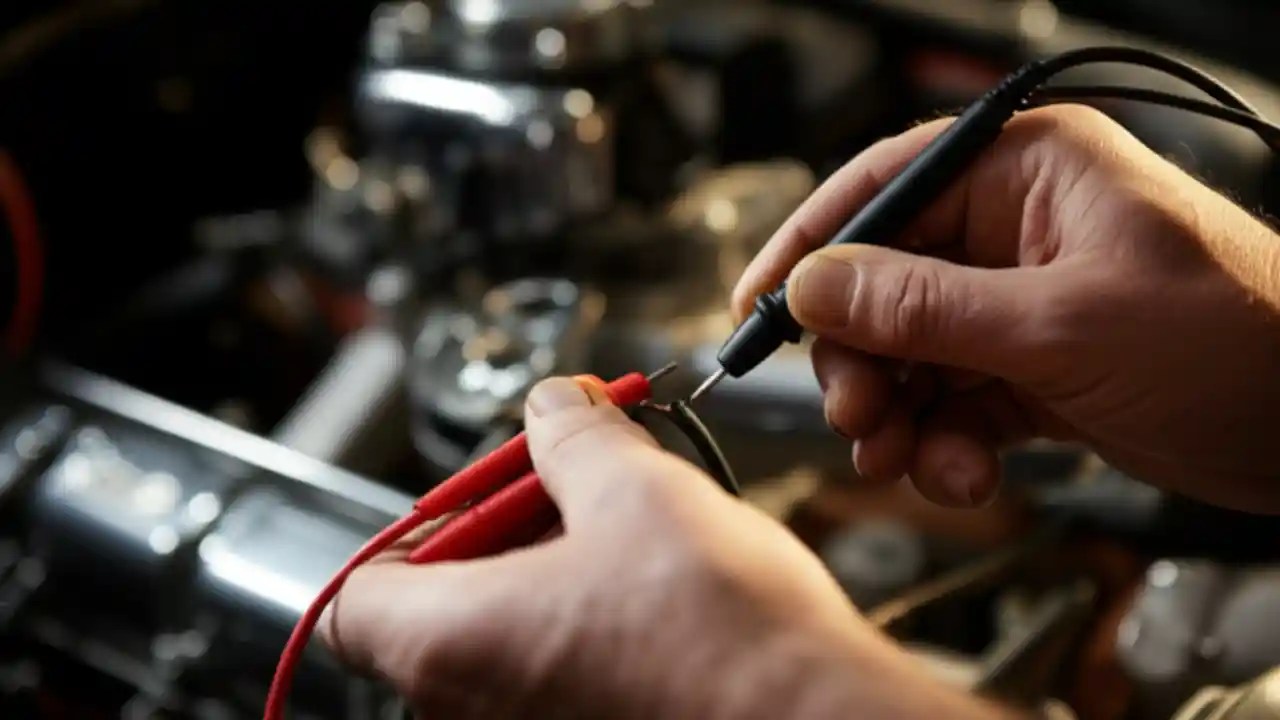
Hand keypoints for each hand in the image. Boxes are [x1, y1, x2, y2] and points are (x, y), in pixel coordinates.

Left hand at [322, 378, 1007, 718]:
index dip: (411, 531)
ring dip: (557, 573)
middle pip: (442, 609)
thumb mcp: (634, 488)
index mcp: (444, 644)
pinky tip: (662, 586)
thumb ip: (572, 434)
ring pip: (511, 641)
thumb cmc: (720, 638)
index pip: (352, 596)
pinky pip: (563, 675)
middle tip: (577, 485)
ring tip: (634, 526)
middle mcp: (470, 710)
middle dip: (506, 533)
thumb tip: (553, 403)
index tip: (482, 492)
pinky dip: (592, 623)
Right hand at [734, 104, 1279, 512]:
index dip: (812, 246)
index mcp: (1028, 172)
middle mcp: (1017, 228)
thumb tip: (816, 285)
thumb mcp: (1059, 326)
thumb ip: (923, 308)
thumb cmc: (1235, 343)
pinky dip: (943, 443)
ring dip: (898, 414)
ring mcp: (1023, 301)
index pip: (884, 187)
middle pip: (885, 283)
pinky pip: (953, 399)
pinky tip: (962, 475)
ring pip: (912, 352)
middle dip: (863, 358)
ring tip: (907, 461)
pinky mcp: (1034, 367)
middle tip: (857, 414)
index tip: (758, 305)